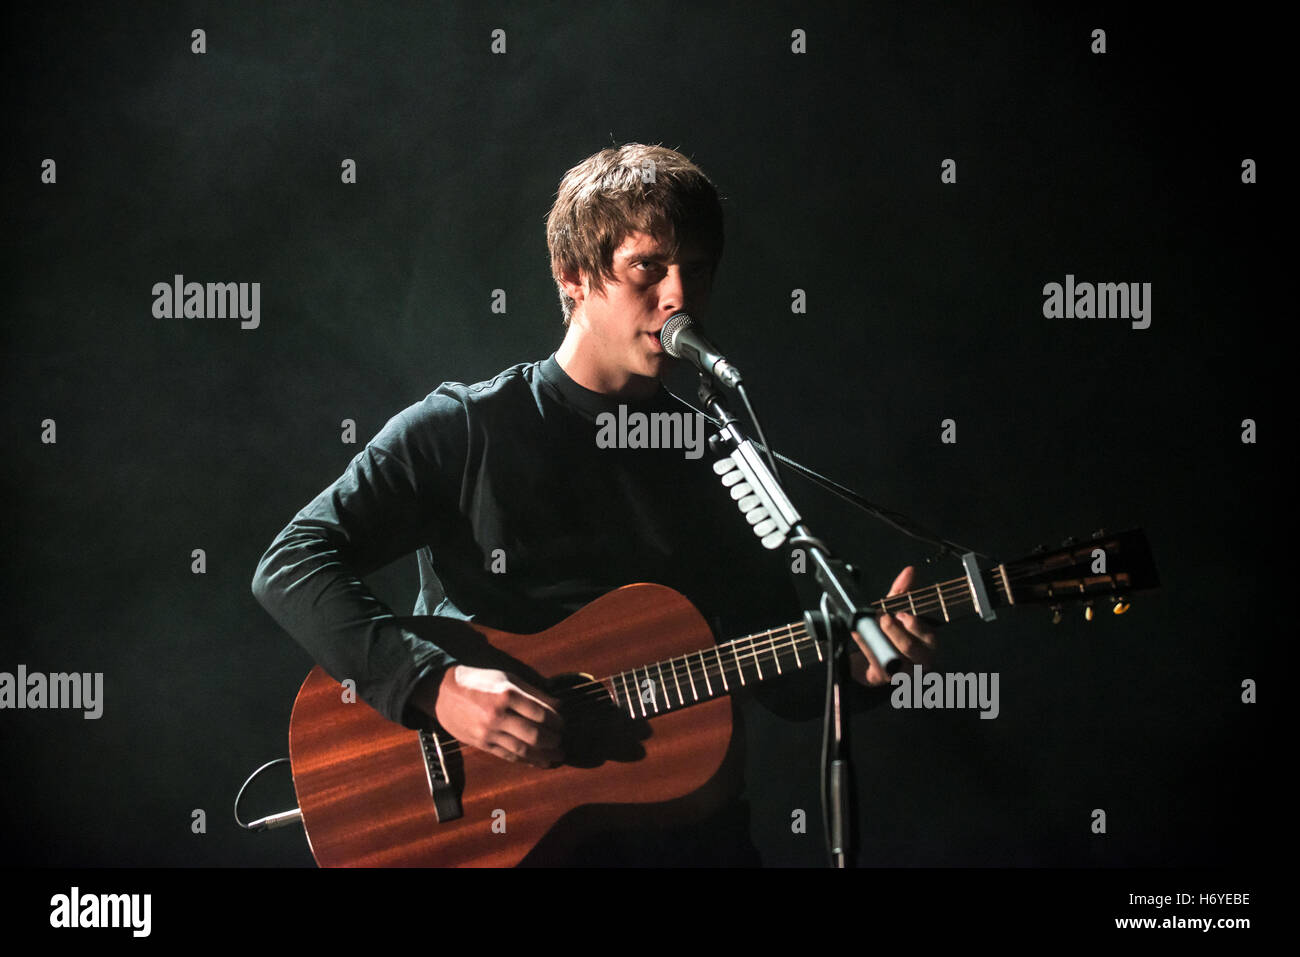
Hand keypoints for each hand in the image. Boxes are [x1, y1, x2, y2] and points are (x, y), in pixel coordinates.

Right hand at [425, 665, 564, 766]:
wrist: (442, 690)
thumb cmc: (478, 680)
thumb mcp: (507, 677)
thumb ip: (534, 692)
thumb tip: (559, 706)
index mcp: (507, 694)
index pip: (541, 713)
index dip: (557, 721)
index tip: (563, 724)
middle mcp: (497, 715)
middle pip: (535, 735)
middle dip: (553, 741)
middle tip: (562, 741)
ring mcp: (488, 732)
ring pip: (523, 750)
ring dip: (544, 756)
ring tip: (557, 757)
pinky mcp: (481, 744)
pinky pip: (508, 756)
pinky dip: (526, 761)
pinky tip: (539, 762)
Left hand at [849, 565, 937, 685]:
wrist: (872, 656)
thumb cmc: (891, 632)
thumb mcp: (896, 609)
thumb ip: (902, 591)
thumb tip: (909, 571)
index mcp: (928, 641)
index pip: (928, 635)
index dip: (914, 625)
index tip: (900, 614)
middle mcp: (920, 659)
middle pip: (910, 648)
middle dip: (894, 632)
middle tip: (881, 618)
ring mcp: (903, 672)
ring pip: (893, 659)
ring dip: (877, 639)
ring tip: (866, 625)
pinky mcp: (884, 677)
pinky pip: (875, 664)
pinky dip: (866, 647)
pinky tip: (857, 635)